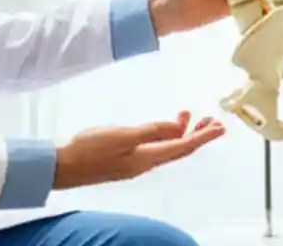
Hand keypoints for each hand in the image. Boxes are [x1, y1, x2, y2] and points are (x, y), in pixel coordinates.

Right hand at [53, 110, 225, 189]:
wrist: (62, 166)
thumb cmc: (89, 149)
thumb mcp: (123, 136)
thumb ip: (151, 130)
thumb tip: (177, 127)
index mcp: (147, 158)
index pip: (183, 147)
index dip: (203, 136)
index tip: (221, 127)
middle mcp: (145, 162)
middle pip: (179, 148)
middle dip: (198, 134)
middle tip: (213, 120)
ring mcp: (135, 161)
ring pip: (167, 146)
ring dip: (181, 132)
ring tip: (191, 116)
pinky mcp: (125, 158)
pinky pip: (155, 146)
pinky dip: (164, 135)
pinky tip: (163, 127)